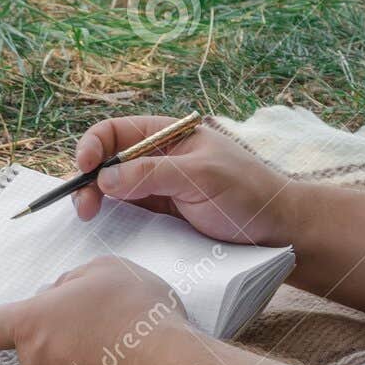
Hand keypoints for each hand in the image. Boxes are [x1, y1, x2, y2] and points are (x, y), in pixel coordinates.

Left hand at [0, 257, 207, 364]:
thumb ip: (73, 279)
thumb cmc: (139, 316)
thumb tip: (61, 292)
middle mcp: (37, 362)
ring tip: (120, 344)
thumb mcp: (108, 270)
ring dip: (79, 357)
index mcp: (33, 323)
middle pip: (33, 346)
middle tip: (96, 320)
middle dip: (56, 333)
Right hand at [74, 116, 291, 245]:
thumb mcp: (201, 177)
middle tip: (85, 207)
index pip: (117, 131)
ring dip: (95, 200)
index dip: (94, 145)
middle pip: (107, 161)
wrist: (280, 232)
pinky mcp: (161, 216)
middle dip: (88, 178)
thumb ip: (152, 174)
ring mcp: (159, 188)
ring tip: (90, 217)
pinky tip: (104, 227)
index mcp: (168, 136)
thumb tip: (104, 179)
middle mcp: (159, 158)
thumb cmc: (248, 195)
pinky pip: (127, 213)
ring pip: (112, 189)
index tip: (84, 168)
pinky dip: (110, 217)